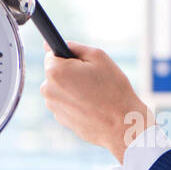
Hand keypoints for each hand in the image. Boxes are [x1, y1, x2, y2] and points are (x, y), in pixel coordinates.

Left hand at [40, 40, 154, 163]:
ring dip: (71, 88)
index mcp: (56, 71)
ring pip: (59, 88)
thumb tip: (50, 45)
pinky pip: (65, 103)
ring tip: (94, 94)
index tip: (80, 63)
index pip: (51, 55)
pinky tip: (92, 106)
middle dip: (69, 72)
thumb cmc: (113, 89)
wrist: (122, 124)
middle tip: (91, 79)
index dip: (68, 57)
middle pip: (54, 72)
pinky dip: (75, 102)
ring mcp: (53, 107)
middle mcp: (49, 90)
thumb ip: (75, 47)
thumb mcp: (99, 58)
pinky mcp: (60, 119)